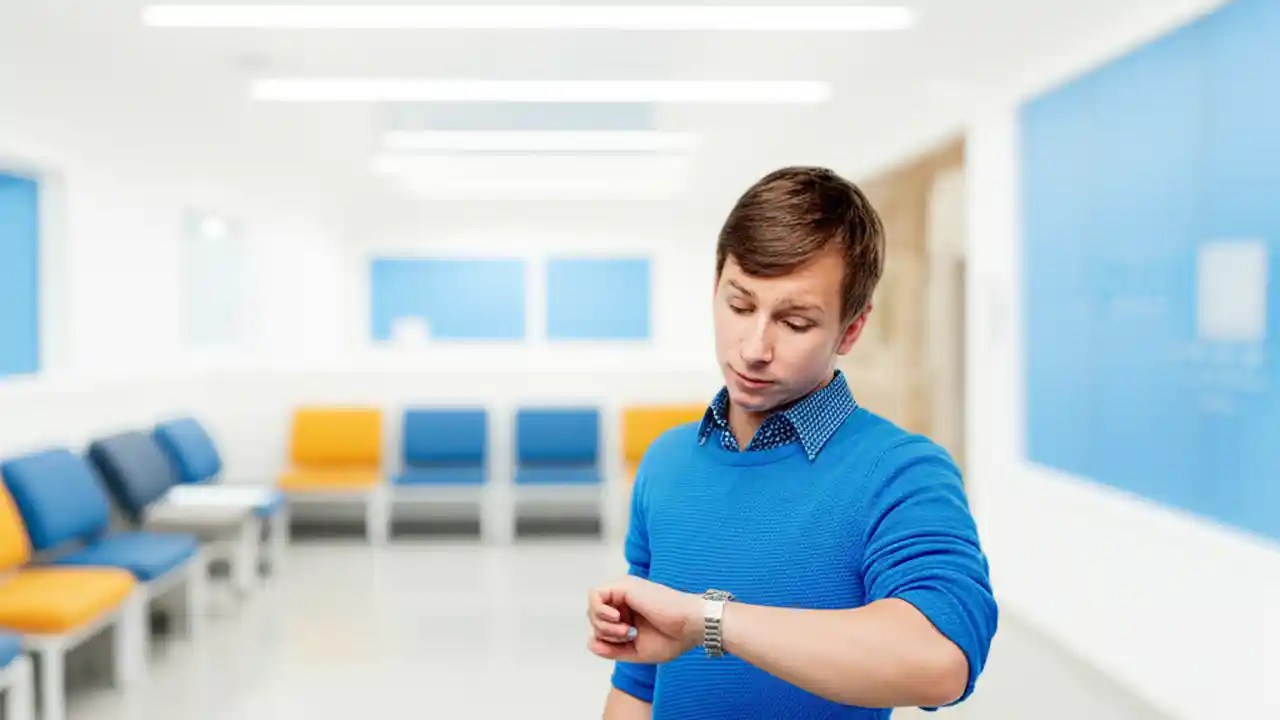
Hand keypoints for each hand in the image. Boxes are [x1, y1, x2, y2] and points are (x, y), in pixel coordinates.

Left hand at [587, 576, 702, 663]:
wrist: (690, 625)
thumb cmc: (672, 637)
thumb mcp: (635, 651)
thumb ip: (611, 649)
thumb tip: (590, 642)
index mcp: (628, 612)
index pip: (600, 626)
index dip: (606, 640)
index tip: (626, 644)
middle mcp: (623, 599)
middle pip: (594, 617)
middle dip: (605, 633)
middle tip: (628, 636)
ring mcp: (623, 590)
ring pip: (593, 608)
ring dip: (605, 625)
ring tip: (627, 630)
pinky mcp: (624, 585)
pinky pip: (595, 596)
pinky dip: (600, 612)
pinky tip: (618, 618)